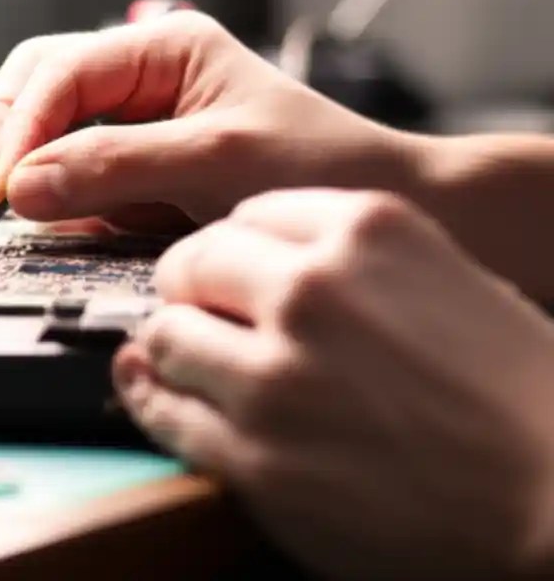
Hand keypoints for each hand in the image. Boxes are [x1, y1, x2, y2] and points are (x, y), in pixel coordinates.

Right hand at [0, 12, 418, 232]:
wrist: (381, 209)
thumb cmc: (320, 167)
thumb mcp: (212, 162)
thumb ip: (112, 168)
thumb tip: (23, 185)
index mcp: (164, 49)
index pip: (59, 72)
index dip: (24, 127)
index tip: (9, 186)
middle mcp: (142, 79)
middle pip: (34, 86)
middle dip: (15, 136)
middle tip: (16, 192)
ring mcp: (135, 125)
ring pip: (44, 132)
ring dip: (38, 171)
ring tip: (60, 211)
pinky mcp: (136, 173)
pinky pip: (73, 181)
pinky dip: (66, 203)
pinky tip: (88, 224)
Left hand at [114, 188, 553, 579]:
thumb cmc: (517, 400)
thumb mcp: (448, 280)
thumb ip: (353, 261)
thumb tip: (265, 263)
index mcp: (366, 232)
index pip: (245, 215)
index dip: (231, 248)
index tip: (228, 271)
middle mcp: (312, 292)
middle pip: (191, 264)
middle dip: (188, 287)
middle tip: (194, 309)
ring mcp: (274, 377)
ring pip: (164, 336)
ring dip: (173, 347)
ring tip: (191, 361)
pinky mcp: (251, 456)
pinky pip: (161, 409)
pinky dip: (152, 398)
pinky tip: (162, 392)